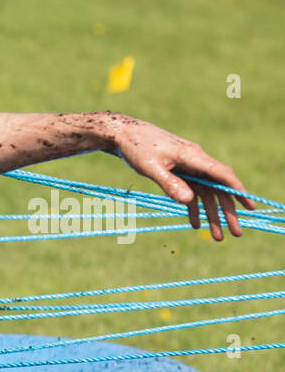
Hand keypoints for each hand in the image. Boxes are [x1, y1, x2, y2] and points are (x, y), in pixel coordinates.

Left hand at [107, 115, 255, 240]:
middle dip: (227, 212)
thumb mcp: (151, 167)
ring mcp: (187, 167)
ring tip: (217, 237)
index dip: (238, 191)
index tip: (249, 207)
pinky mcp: (177, 171)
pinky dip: (193, 207)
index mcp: (193, 157)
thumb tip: (189, 201)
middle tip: (236, 234)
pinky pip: (190, 191)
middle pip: (217, 189)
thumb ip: (169, 184)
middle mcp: (195, 161)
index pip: (223, 175)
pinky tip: (195, 224)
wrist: (122, 134)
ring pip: (205, 194)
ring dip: (211, 215)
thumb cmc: (136, 147)